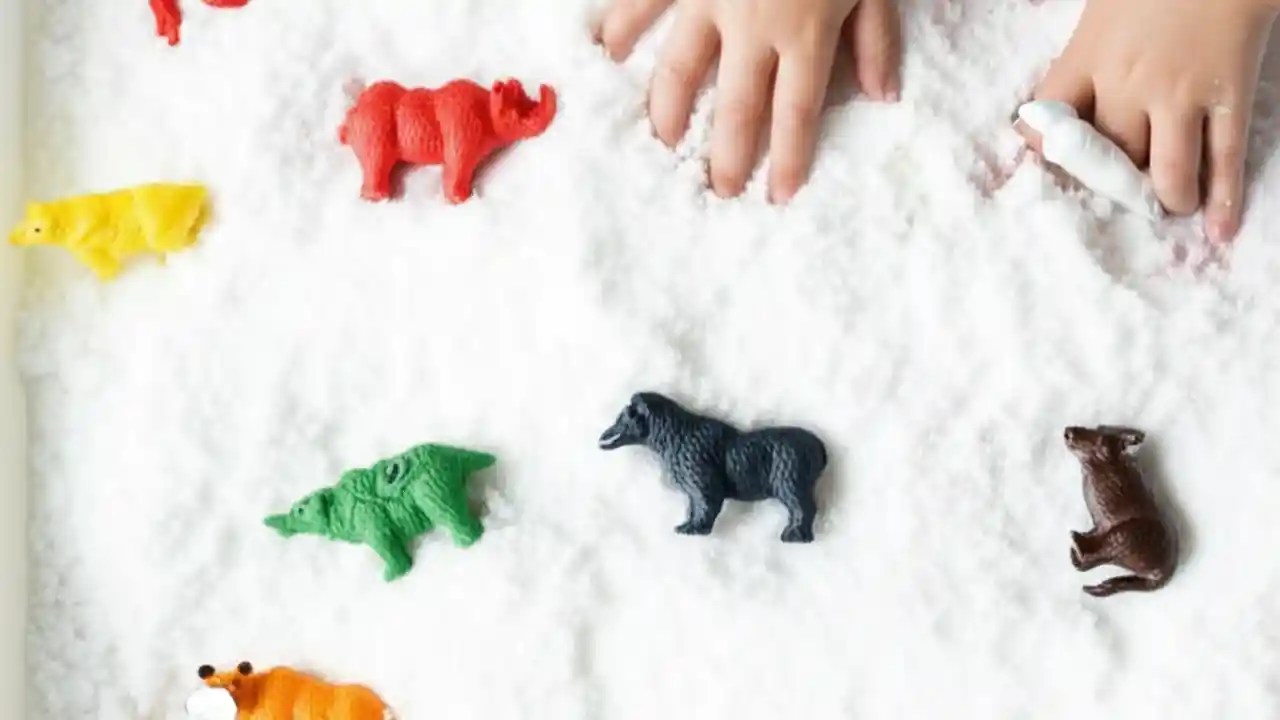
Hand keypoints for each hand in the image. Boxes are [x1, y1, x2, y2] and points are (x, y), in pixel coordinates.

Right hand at [599, 0, 901, 201]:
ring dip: (667, 113)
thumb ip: (876, 37)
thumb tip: (882, 96)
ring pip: (678, 70)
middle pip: (734, 109)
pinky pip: (643, 5)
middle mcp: (752, 26)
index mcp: (806, 32)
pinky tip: (607, 52)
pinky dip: (622, 28)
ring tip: (663, 143)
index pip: (795, 114)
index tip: (778, 197)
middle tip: (717, 190)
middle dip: (724, 158)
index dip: (787, 160)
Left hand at [1029, 0, 1276, 241]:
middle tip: (1127, 196)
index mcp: (1085, 58)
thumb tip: (1061, 109)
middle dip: (1118, 185)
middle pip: (1110, 159)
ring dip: (1168, 200)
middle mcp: (1125, 84)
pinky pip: (1223, 159)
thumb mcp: (1101, 15)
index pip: (1046, 123)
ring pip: (1168, 173)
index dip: (1048, 153)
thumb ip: (1084, 59)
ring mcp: (1180, 94)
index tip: (1058, 170)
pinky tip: (1219, 230)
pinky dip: (1222, 200)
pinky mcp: (1227, 97)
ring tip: (1171, 206)